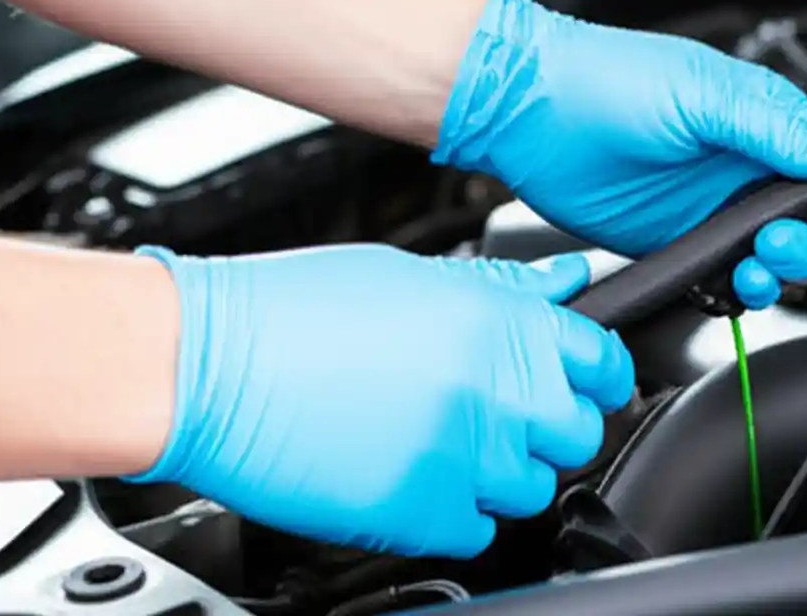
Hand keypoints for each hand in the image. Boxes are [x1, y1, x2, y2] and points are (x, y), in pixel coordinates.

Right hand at [128, 245, 632, 557]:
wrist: (204, 364)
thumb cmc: (293, 310)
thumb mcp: (410, 276)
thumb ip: (502, 287)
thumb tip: (567, 281)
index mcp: (497, 321)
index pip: (602, 361)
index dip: (598, 375)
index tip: (583, 383)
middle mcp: (492, 388)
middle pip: (579, 433)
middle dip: (550, 428)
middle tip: (500, 415)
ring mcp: (461, 457)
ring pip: (532, 489)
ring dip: (501, 473)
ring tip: (442, 443)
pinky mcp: (420, 514)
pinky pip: (477, 531)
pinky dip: (455, 512)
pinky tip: (412, 473)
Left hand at [435, 0, 806, 308]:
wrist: (529, 111)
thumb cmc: (608, 81)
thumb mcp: (704, 95)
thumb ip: (777, 129)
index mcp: (759, 123)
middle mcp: (738, 168)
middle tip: (784, 241)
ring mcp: (706, 208)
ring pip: (769, 256)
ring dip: (777, 269)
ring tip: (758, 264)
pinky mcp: (673, 242)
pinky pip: (720, 275)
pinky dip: (734, 289)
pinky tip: (729, 283)